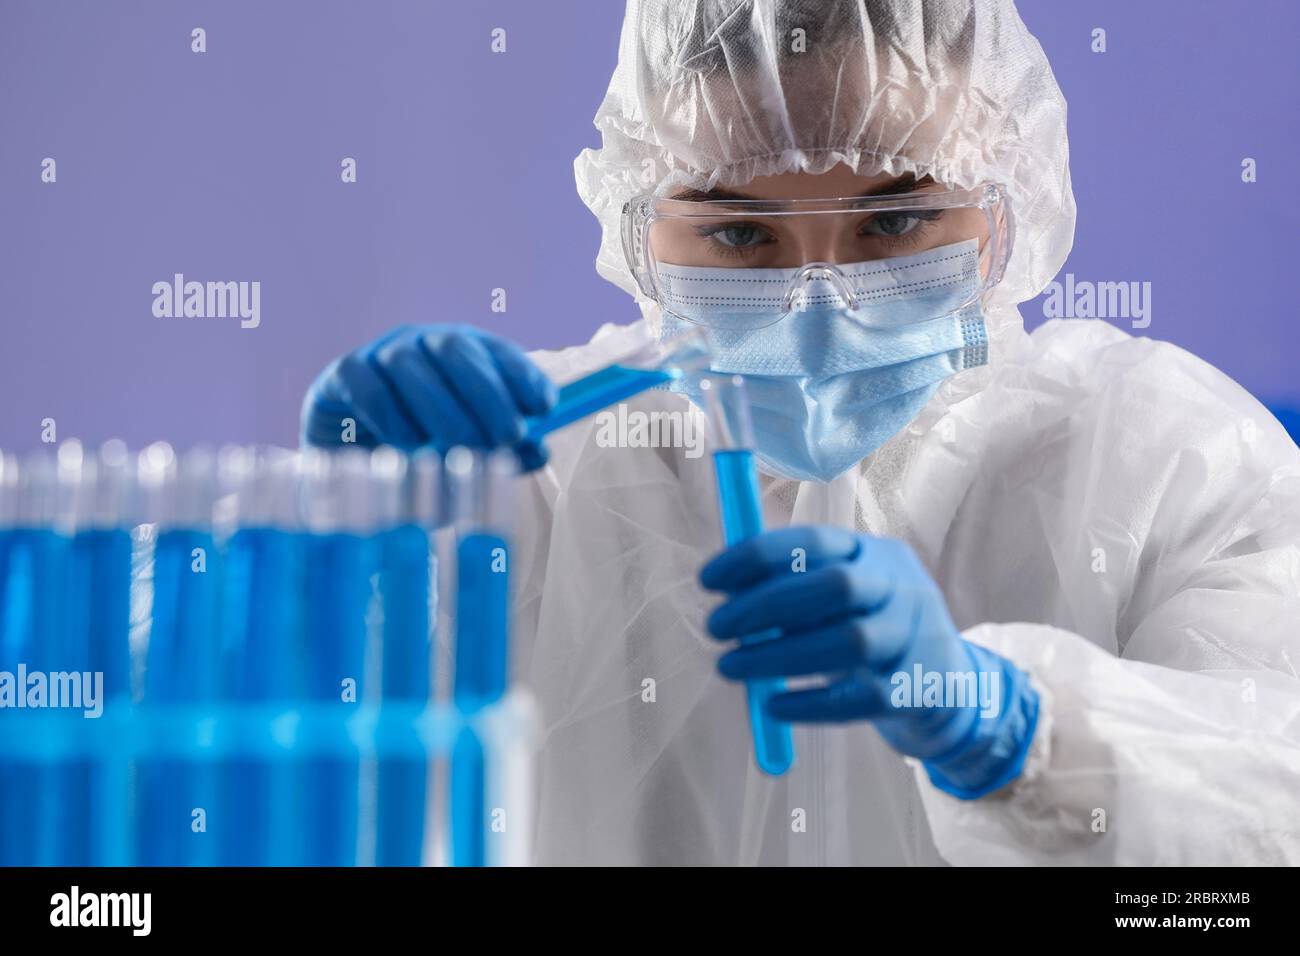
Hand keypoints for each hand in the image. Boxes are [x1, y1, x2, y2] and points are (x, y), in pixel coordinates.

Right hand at [301, 325, 556, 469]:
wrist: (350, 463)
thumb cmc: (420, 457)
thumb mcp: (466, 460)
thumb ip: (501, 455)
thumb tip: (537, 451)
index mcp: (463, 356)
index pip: (498, 352)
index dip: (523, 376)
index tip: (544, 408)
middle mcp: (423, 344)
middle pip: (457, 349)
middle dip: (488, 393)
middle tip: (508, 435)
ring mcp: (381, 354)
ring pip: (411, 365)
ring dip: (443, 409)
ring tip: (463, 448)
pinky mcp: (345, 373)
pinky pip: (369, 386)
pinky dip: (393, 417)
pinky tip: (409, 445)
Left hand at [701, 526, 1039, 797]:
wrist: (947, 681)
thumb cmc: (872, 625)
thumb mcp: (846, 591)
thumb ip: (796, 584)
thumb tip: (723, 589)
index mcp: (875, 553)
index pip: (814, 541)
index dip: (756, 556)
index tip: (708, 579)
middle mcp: (900, 588)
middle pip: (836, 586)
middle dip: (764, 605)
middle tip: (716, 626)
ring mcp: (911, 639)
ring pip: (847, 642)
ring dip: (777, 656)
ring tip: (729, 666)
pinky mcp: (912, 691)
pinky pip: (857, 700)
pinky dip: (808, 704)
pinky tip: (771, 705)